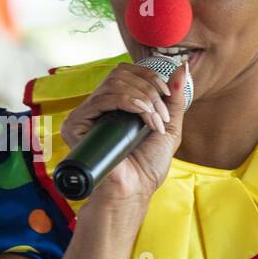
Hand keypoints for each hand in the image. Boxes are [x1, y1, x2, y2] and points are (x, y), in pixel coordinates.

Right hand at [60, 61, 189, 206]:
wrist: (134, 190)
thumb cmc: (147, 167)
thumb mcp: (168, 127)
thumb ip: (174, 98)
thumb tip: (181, 68)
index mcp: (114, 106)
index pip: (125, 73)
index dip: (147, 75)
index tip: (166, 92)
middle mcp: (97, 108)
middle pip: (120, 74)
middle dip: (148, 89)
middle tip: (161, 114)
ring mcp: (85, 115)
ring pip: (113, 83)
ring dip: (142, 98)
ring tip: (154, 121)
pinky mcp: (75, 125)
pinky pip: (102, 99)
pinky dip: (129, 102)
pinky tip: (142, 115)